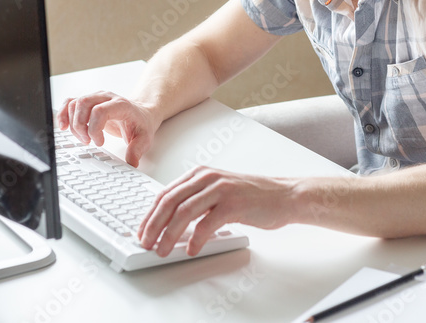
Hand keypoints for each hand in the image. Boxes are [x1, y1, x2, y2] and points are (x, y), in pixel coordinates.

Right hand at [57, 91, 159, 166]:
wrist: (142, 113)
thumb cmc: (141, 124)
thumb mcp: (144, 138)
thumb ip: (137, 150)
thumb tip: (131, 163)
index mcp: (120, 105)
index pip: (99, 111)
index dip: (94, 129)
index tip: (99, 143)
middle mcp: (106, 97)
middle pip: (83, 104)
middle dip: (80, 126)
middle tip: (87, 141)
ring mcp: (96, 98)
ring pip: (74, 104)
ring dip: (73, 124)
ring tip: (82, 138)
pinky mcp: (88, 102)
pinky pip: (70, 102)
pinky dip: (63, 113)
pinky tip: (62, 126)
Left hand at [137, 166, 297, 256]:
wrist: (283, 195)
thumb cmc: (252, 196)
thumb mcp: (218, 191)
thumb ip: (196, 200)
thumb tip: (169, 223)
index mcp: (200, 174)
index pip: (165, 194)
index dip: (149, 215)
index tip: (142, 232)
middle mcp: (207, 178)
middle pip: (170, 202)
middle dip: (153, 225)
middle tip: (146, 243)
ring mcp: (221, 190)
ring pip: (184, 212)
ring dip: (169, 235)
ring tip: (162, 250)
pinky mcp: (233, 204)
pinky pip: (207, 223)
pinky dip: (196, 239)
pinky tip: (192, 249)